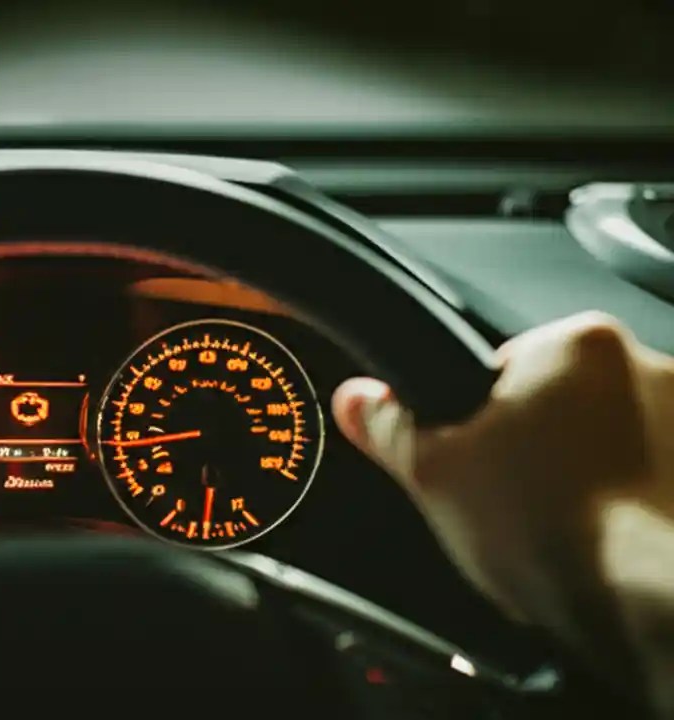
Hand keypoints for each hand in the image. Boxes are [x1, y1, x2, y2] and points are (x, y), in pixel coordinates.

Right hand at [332, 312, 673, 711]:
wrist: (639, 606)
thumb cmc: (544, 528)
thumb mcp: (433, 473)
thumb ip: (389, 425)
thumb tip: (356, 398)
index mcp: (576, 342)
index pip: (510, 367)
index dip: (482, 418)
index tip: (479, 459)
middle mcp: (650, 364)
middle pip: (565, 399)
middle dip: (539, 441)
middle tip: (514, 496)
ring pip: (611, 437)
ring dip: (589, 468)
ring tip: (564, 523)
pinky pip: (652, 473)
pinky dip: (632, 498)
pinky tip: (604, 535)